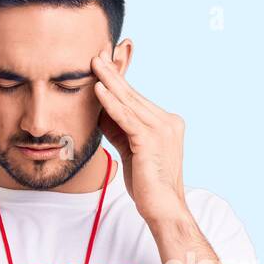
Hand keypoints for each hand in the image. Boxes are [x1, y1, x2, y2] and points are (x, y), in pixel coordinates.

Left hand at [91, 48, 187, 224]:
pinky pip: (127, 118)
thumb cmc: (148, 185)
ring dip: (110, 81)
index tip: (104, 64)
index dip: (119, 81)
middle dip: (113, 74)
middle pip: (134, 95)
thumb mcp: (130, 150)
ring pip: (130, 102)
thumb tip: (102, 110)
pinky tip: (99, 89)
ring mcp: (162, 130)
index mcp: (167, 123)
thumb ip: (120, 129)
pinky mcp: (150, 140)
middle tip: (97, 54)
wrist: (164, 209)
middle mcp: (168, 122)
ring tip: (95, 64)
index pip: (137, 98)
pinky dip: (111, 103)